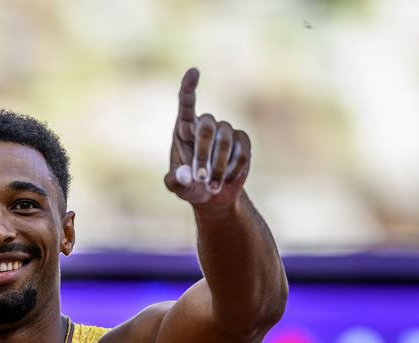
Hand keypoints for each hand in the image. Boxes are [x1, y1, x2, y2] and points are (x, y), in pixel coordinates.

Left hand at [164, 67, 250, 208]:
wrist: (213, 195)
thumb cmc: (190, 185)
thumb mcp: (179, 188)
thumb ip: (175, 182)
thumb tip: (185, 175)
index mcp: (184, 129)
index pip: (186, 103)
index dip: (189, 87)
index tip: (194, 72)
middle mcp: (205, 124)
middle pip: (207, 126)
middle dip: (203, 154)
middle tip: (199, 178)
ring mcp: (225, 130)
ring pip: (225, 141)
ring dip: (217, 167)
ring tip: (211, 186)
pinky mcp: (242, 141)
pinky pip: (241, 152)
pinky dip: (232, 170)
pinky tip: (225, 180)